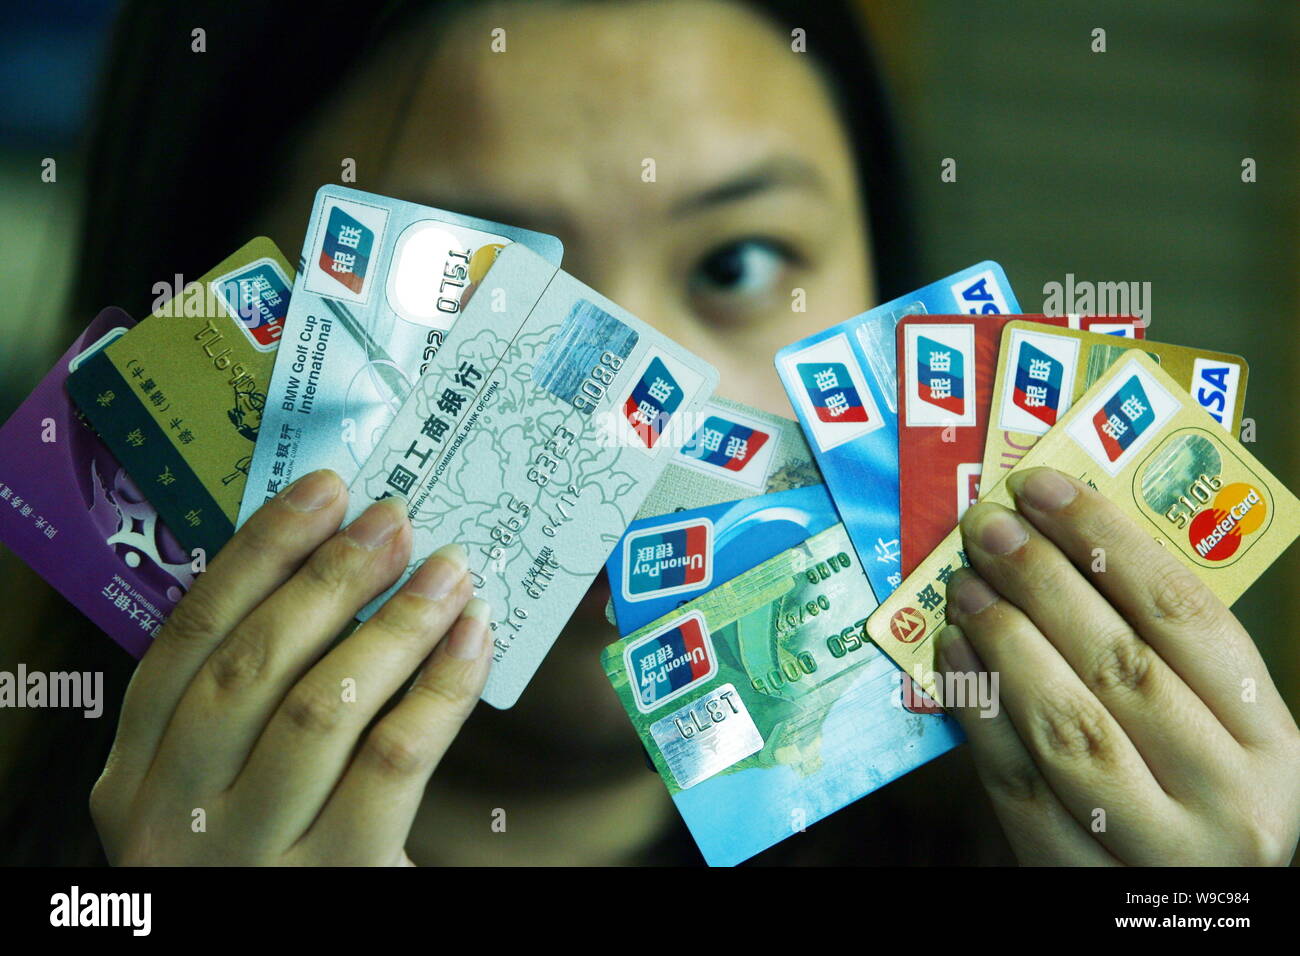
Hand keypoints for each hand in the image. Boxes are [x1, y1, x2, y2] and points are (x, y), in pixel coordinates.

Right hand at [90, 469, 490, 864]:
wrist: (281, 949)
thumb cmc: (264, 857)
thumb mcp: (221, 787)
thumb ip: (246, 701)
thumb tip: (333, 569)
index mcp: (132, 778)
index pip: (187, 638)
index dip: (258, 554)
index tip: (323, 492)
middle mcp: (170, 817)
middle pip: (252, 665)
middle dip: (330, 578)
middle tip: (395, 519)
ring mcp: (246, 857)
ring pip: (324, 707)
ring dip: (395, 624)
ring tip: (449, 571)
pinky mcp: (331, 883)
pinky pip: (392, 762)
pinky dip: (438, 689)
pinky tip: (472, 640)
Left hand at [935, 466, 1299, 864]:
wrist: (1184, 921)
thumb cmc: (1196, 803)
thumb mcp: (1218, 734)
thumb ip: (1164, 659)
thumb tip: (1066, 545)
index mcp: (1273, 744)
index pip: (1187, 615)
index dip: (1108, 540)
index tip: (1045, 488)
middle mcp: (1227, 798)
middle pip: (1122, 662)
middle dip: (1043, 580)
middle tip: (988, 527)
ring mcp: (1152, 847)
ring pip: (1069, 724)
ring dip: (1006, 640)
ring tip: (964, 587)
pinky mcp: (1074, 876)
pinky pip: (1016, 781)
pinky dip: (979, 709)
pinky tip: (954, 655)